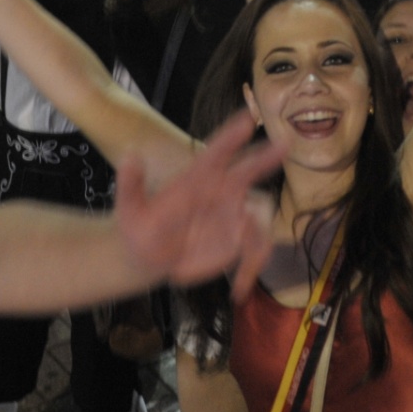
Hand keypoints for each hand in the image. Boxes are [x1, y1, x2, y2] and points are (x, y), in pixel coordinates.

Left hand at [115, 111, 284, 301]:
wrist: (149, 254)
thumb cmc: (139, 226)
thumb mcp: (129, 208)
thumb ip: (130, 184)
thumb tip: (129, 156)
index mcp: (196, 177)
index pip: (216, 152)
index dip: (232, 136)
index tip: (248, 120)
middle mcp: (221, 191)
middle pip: (249, 171)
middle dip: (265, 158)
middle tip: (283, 144)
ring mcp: (233, 214)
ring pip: (259, 219)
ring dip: (258, 240)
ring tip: (245, 271)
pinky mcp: (238, 240)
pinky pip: (256, 250)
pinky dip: (251, 270)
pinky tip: (238, 291)